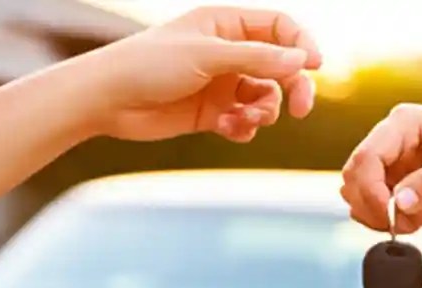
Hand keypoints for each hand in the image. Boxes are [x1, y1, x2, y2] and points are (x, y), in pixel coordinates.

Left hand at [83, 6, 321, 142]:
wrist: (107, 100)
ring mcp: (222, 83)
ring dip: (263, 113)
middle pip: (281, 66)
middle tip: (300, 110)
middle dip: (293, 88)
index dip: (301, 44)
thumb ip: (257, 58)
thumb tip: (303, 60)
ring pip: (266, 98)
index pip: (280, 27)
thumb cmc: (149, 65)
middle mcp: (228, 52)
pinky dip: (244, 128)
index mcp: (226, 24)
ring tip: (243, 120)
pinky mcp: (214, 112)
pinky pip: (246, 121)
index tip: (314, 66)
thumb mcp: (207, 56)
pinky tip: (224, 129)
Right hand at [341, 104, 421, 232]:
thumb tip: (398, 204)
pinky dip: (390, 219)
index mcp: (401, 125)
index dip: (371, 191)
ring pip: (360, 195)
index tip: (392, 215)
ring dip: (380, 216)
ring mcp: (393, 162)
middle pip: (354, 178)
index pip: (366, 158)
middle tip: (407, 224)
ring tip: (419, 222)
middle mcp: (390, 141)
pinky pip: (378, 205)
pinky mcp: (400, 182)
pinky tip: (420, 219)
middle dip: (373, 207)